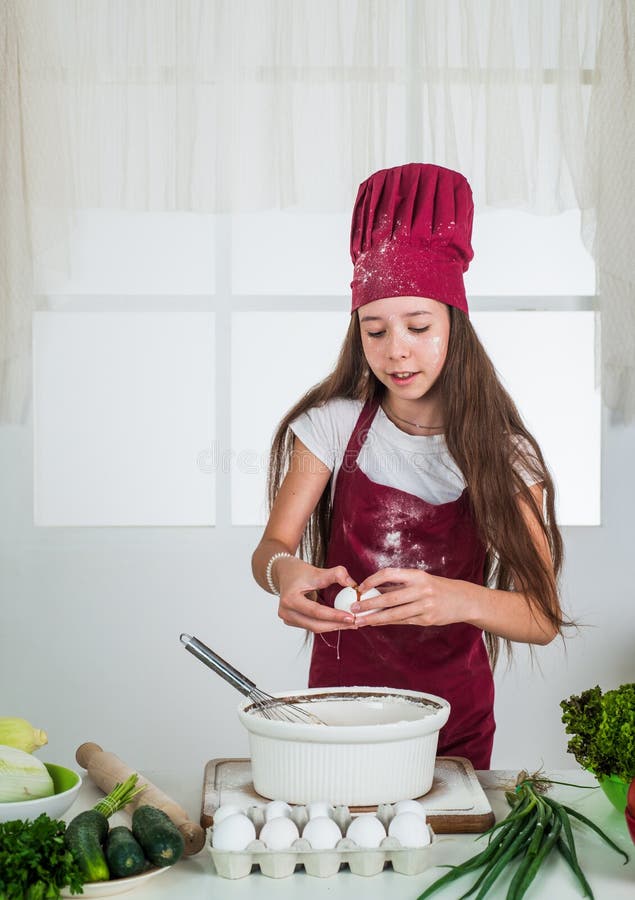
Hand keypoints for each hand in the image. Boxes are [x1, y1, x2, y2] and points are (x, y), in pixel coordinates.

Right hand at [274, 558, 357, 633]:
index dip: (335, 616)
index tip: (351, 617)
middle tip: (355, 622)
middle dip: (337, 624)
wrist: (284, 574)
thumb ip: (336, 574)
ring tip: (351, 623)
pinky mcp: (292, 621)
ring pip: (314, 628)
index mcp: (290, 599)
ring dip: (333, 626)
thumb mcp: (317, 571)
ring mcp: (287, 619)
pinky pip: (312, 626)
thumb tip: (353, 584)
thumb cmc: (299, 571)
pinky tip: (340, 622)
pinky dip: (327, 625)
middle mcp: (286, 612)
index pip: (316, 611)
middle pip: (315, 624)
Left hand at [352, 567, 470, 627]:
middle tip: (354, 608)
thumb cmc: (437, 587)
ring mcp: (425, 606)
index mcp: (417, 575)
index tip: (360, 587)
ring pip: (394, 614)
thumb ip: (399, 584)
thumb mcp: (420, 579)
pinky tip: (376, 623)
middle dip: (369, 604)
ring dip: (375, 618)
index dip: (372, 580)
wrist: (462, 600)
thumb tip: (373, 588)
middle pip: (389, 597)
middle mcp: (421, 589)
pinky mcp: (427, 619)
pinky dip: (387, 622)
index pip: (389, 574)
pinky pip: (403, 621)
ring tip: (360, 621)